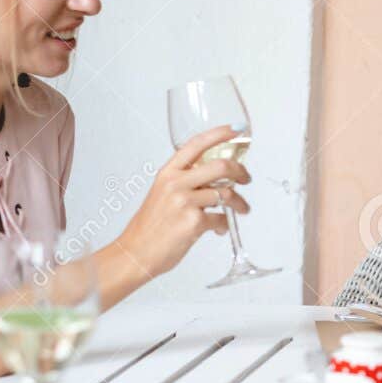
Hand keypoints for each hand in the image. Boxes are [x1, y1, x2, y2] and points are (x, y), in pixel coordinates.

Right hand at [116, 125, 252, 278]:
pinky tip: (219, 229)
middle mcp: (175, 184)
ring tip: (242, 209)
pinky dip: (225, 224)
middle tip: (246, 178)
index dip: (220, 133)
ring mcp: (185, 202)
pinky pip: (221, 219)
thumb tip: (215, 178)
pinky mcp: (194, 222)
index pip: (196, 144)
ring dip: (240, 203)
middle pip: (221, 166)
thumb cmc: (150, 226)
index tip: (237, 130)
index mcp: (167, 173)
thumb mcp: (162, 194)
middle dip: (241, 171)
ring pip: (227, 194)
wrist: (135, 253)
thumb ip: (185, 181)